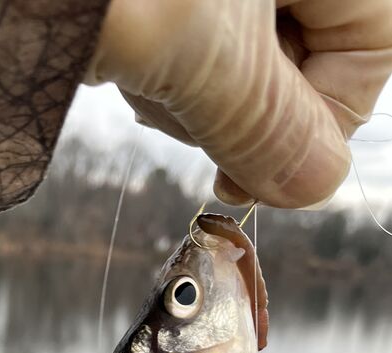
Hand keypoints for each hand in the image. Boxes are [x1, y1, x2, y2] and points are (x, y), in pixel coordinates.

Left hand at [86, 0, 391, 207]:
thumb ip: (267, 126)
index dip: (321, 125)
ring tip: (142, 60)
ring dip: (194, 79)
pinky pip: (195, 25)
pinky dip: (165, 50)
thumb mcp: (197, 54)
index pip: (370, 46)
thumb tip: (315, 185)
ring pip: (243, 40)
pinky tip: (125, 45)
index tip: (255, 178)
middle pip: (303, 45)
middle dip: (239, 99)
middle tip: (183, 106)